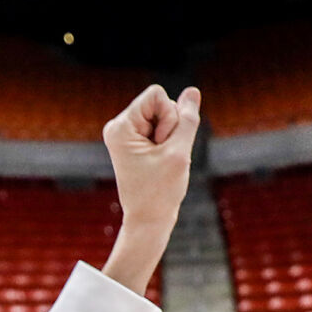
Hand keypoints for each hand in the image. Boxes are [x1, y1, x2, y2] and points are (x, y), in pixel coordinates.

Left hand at [103, 85, 199, 231]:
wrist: (148, 221)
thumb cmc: (160, 191)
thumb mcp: (179, 152)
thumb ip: (187, 119)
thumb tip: (192, 91)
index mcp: (120, 127)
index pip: (156, 94)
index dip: (169, 116)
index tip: (161, 145)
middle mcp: (119, 127)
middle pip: (161, 103)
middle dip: (171, 127)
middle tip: (161, 157)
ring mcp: (127, 134)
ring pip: (165, 116)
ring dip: (172, 137)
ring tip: (161, 161)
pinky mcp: (136, 141)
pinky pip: (163, 127)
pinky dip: (170, 143)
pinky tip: (162, 161)